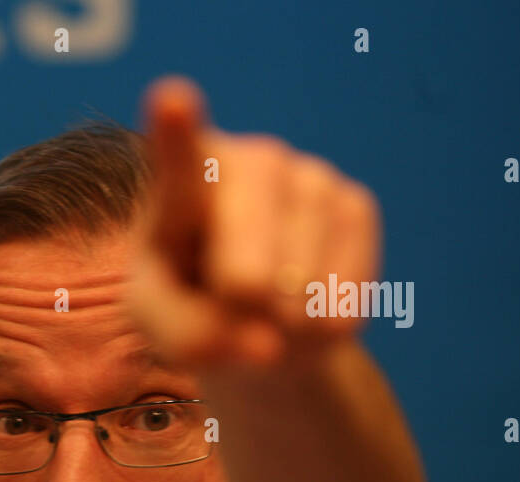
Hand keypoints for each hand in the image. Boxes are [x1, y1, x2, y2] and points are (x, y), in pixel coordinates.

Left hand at [126, 76, 380, 368]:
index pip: (178, 160)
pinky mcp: (354, 204)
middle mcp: (248, 162)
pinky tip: (305, 308)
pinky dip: (323, 318)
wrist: (260, 321)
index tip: (172, 98)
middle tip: (237, 302)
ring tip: (266, 308)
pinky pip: (345, 282)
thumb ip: (188, 336)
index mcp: (182, 183)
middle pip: (248, 236)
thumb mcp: (165, 329)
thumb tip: (264, 345)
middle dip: (244, 287)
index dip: (175, 132)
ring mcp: (307, 176)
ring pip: (299, 272)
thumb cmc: (192, 311)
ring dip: (282, 316)